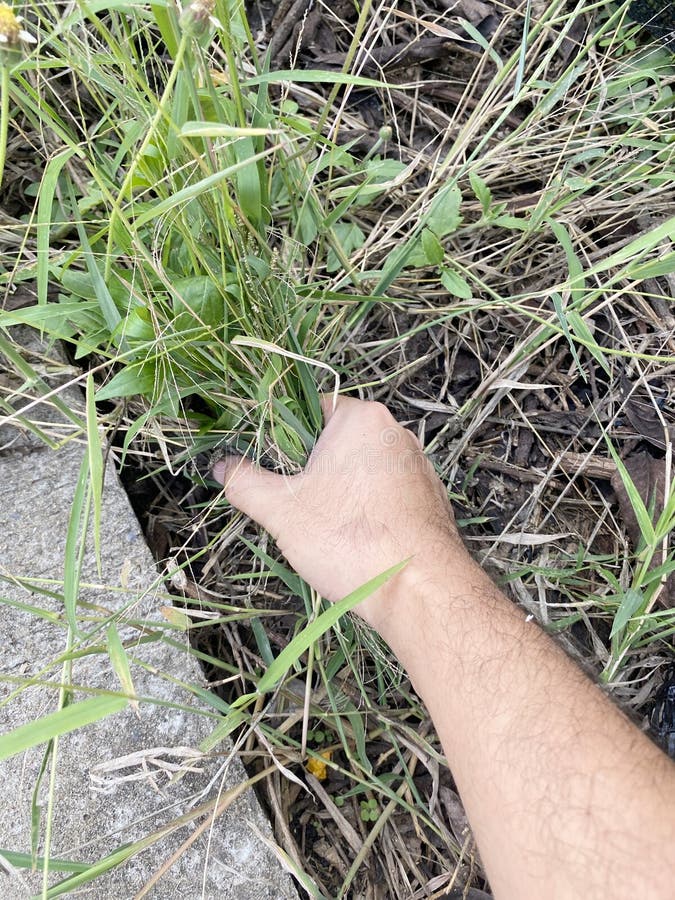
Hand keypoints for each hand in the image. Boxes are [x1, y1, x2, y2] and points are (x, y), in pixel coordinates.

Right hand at [212, 397, 461, 629]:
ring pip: (363, 471)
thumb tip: (223, 467)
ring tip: (327, 530)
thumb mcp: (281, 509)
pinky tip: (358, 542)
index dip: (286, 438)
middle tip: (295, 505)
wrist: (420, 589)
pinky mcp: (429, 499)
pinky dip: (368, 511)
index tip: (273, 469)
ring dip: (340, 493)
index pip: (313, 408)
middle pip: (338, 442)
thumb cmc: (351, 539)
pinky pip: (386, 494)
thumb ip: (245, 482)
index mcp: (362, 419)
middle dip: (313, 472)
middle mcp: (396, 434)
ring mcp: (418, 467)